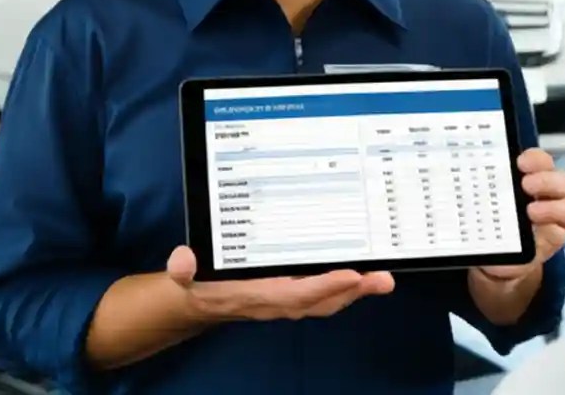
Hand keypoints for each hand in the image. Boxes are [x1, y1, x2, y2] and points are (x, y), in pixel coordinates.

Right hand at [166, 245, 394, 321]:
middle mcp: (276, 302)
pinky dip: (347, 287)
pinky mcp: (294, 293)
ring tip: (384, 277)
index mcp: (254, 295)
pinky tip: (366, 274)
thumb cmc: (197, 283)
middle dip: (352, 291)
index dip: (322, 287)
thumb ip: (182, 268)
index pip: (293, 293)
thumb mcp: (183, 274)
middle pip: (320, 300)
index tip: (351, 275)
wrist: (198, 301)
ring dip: (356, 291)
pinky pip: (325, 293)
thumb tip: (181, 262)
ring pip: (327, 299)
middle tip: (382, 278)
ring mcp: (287, 300)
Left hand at [474, 147, 564, 281]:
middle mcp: (548, 195)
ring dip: (553, 207)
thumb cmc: (493, 220)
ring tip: (531, 211)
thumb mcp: (487, 201)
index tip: (520, 162)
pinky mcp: (553, 240)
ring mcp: (554, 219)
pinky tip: (535, 229)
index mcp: (533, 178)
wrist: (494, 258)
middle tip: (526, 184)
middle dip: (547, 180)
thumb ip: (485, 187)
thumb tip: (464, 172)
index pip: (542, 162)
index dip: (537, 159)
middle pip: (564, 182)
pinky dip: (550, 229)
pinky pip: (561, 233)